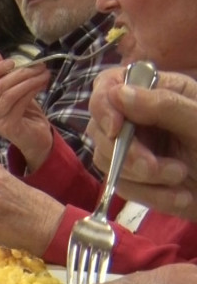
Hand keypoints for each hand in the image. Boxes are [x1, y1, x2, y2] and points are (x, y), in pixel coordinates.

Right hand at [0, 52, 52, 169]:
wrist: (34, 138)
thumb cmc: (23, 113)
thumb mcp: (13, 89)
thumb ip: (2, 74)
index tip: (13, 61)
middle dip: (21, 73)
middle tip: (39, 66)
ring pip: (10, 94)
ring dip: (29, 81)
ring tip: (43, 74)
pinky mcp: (8, 127)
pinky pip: (19, 103)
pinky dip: (32, 91)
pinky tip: (41, 85)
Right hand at [87, 69, 196, 219]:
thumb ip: (163, 106)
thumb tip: (117, 93)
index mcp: (159, 92)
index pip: (109, 86)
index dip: (104, 106)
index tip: (116, 129)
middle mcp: (140, 118)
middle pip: (101, 129)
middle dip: (127, 153)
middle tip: (155, 167)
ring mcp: (136, 150)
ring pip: (106, 161)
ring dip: (143, 177)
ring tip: (180, 178)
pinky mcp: (138, 180)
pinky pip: (124, 187)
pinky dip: (152, 196)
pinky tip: (181, 196)